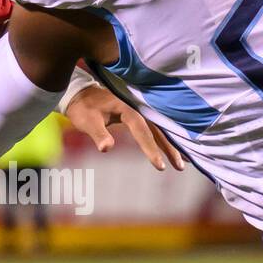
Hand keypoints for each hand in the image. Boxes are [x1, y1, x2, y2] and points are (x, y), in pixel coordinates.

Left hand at [63, 84, 186, 171]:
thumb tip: (106, 148)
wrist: (80, 94)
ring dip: (171, 145)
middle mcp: (137, 108)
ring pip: (159, 129)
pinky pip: (155, 128)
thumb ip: (98, 134)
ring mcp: (139, 110)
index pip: (141, 129)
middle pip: (157, 129)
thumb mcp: (87, 121)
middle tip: (180, 167)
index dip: (150, 148)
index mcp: (126, 108)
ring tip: (183, 163)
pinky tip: (175, 150)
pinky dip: (165, 139)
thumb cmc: (83, 109)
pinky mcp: (138, 114)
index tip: (159, 165)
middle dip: (170, 148)